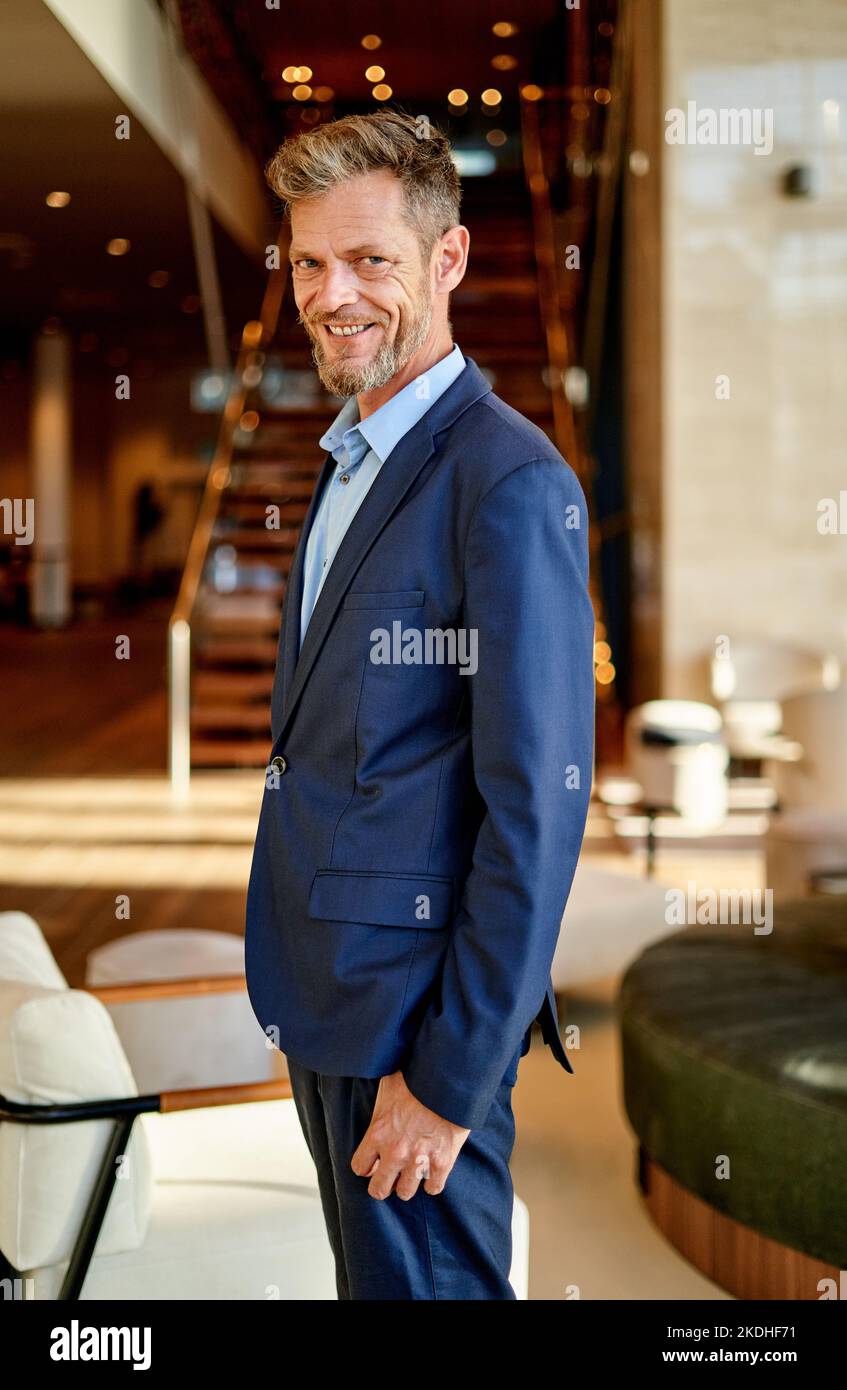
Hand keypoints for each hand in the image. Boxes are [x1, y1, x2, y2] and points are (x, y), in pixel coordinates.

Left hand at [350, 1070, 469, 1200]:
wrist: (448, 1080)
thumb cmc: (416, 1078)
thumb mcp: (387, 1087)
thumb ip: (380, 1107)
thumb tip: (373, 1100)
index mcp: (378, 1133)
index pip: (360, 1167)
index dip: (367, 1166)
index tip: (375, 1163)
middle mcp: (395, 1152)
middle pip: (379, 1189)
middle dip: (384, 1184)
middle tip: (391, 1176)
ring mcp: (419, 1159)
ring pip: (405, 1192)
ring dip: (408, 1184)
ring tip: (412, 1172)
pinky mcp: (442, 1162)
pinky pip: (433, 1188)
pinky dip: (432, 1183)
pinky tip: (432, 1171)